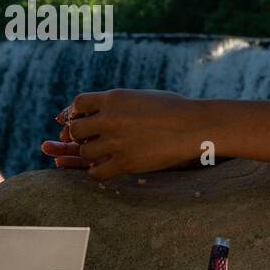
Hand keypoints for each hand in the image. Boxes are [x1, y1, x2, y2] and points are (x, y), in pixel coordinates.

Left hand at [39, 89, 197, 179]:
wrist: (194, 126)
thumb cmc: (173, 109)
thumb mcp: (140, 97)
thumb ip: (118, 104)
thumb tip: (102, 111)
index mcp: (114, 98)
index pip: (79, 103)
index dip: (78, 112)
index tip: (84, 119)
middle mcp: (109, 119)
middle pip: (75, 129)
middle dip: (79, 135)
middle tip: (91, 139)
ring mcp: (116, 142)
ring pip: (84, 152)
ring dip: (90, 154)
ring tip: (101, 154)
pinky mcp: (125, 162)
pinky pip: (97, 173)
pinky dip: (98, 172)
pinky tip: (107, 168)